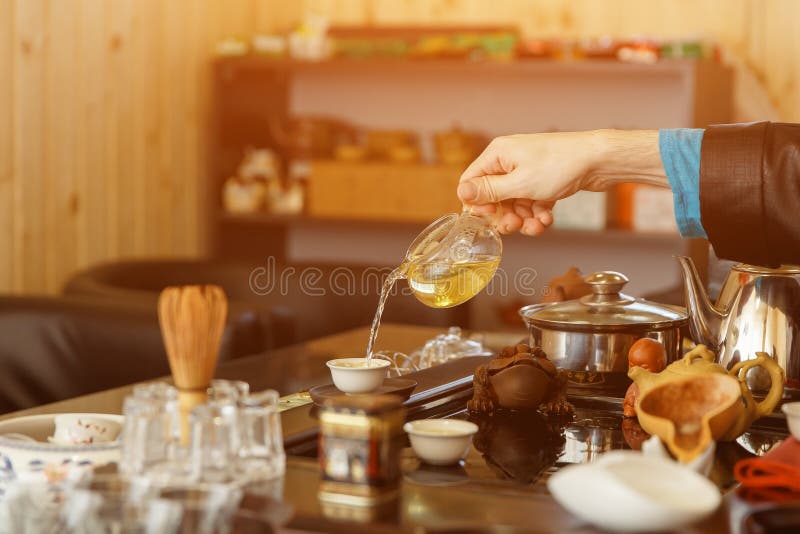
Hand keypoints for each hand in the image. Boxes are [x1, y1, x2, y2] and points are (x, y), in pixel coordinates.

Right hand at [457, 130, 664, 234]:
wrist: (600, 159)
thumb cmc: (561, 165)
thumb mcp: (520, 183)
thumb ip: (489, 191)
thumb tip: (462, 193)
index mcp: (498, 154)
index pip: (471, 181)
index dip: (477, 204)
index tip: (490, 217)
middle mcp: (509, 160)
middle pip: (494, 196)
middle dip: (505, 215)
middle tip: (515, 226)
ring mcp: (527, 170)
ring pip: (514, 203)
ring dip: (523, 218)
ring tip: (537, 225)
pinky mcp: (542, 180)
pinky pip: (531, 202)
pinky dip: (537, 213)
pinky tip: (547, 219)